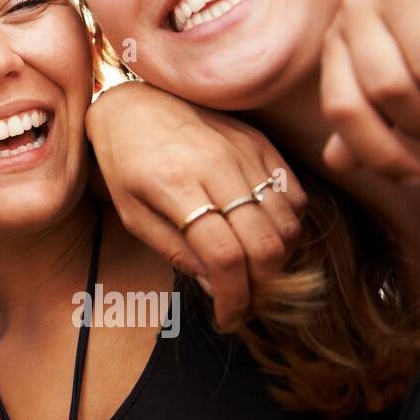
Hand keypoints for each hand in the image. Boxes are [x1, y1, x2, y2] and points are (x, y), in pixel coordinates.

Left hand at [86, 81, 307, 328]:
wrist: (133, 102)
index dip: (234, 298)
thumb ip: (174, 250)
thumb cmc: (124, 161)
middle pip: (265, 245)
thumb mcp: (131, 213)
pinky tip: (262, 233)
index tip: (228, 318)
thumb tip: (215, 286)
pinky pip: (295, 194)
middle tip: (245, 298)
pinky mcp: (261, 142)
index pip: (224, 257)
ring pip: (287, 224)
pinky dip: (288, 224)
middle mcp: (216, 167)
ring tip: (252, 269)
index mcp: (175, 187)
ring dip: (278, 259)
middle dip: (261, 286)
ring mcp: (243, 152)